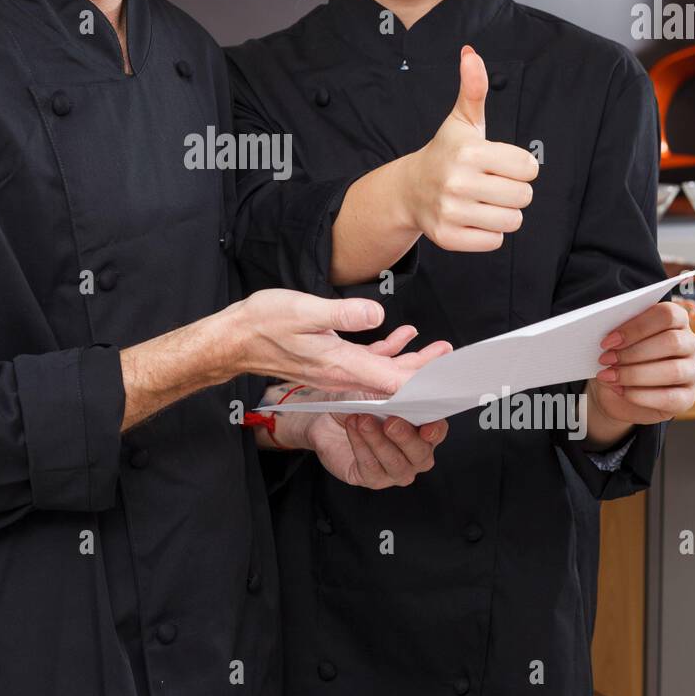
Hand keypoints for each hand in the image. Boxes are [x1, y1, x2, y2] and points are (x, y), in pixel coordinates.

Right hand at [226, 290, 449, 396]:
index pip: (394, 384)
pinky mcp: (331, 361)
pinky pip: (368, 363)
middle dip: (430, 374)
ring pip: (385, 373)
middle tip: (460, 365)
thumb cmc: (264, 323)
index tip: (451, 384)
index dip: (426, 385)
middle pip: (396, 382)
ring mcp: (337, 370)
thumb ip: (342, 313)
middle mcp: (342, 375)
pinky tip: (403, 337)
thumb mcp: (303, 311)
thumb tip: (378, 314)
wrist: (235, 339)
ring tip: (442, 350)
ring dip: (413, 362)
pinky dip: (389, 353)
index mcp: (341, 366)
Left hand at [268, 325, 450, 486]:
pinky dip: (362, 447)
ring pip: (396, 464)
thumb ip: (414, 365)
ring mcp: (393, 469)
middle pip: (421, 453)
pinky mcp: (370, 477)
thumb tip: (443, 348)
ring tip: (362, 418)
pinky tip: (353, 428)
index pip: (437, 431)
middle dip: (406, 437)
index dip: (436, 428)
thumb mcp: (385, 377)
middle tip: (391, 419)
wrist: (323, 413)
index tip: (428, 421)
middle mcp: (413, 453)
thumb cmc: (358, 397)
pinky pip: (371, 469)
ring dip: (379, 440)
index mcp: (423, 429)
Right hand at [404, 44, 538, 251]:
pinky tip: (472, 218)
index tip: (500, 163)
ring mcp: (451, 211)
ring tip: (483, 201)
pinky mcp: (448, 237)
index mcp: (469, 152)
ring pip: (512, 221)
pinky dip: (488, 233)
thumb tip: (470, 54)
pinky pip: (494, 241)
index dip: (520, 166)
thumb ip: (474, 88)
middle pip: (524, 196)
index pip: (529, 168)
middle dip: (513, 191)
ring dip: (503, 213)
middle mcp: (458, 182)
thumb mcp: (462, 120)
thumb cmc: (446, 153)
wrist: (409, 189)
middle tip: (492, 184)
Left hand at [586, 298, 694, 438]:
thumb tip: (608, 339)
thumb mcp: (615, 343)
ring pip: (673, 371)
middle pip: (672, 342)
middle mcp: (689, 343)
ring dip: (635, 374)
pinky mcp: (687, 397)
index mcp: (675, 320)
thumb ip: (618, 334)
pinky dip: (640, 395)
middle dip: (634, 352)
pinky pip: (670, 397)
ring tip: (609, 376)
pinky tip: (620, 390)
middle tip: (605, 359)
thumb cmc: (618, 357)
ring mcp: (692, 371)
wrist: (616, 390)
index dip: (637, 327)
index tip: (608, 340)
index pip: (667, 315)